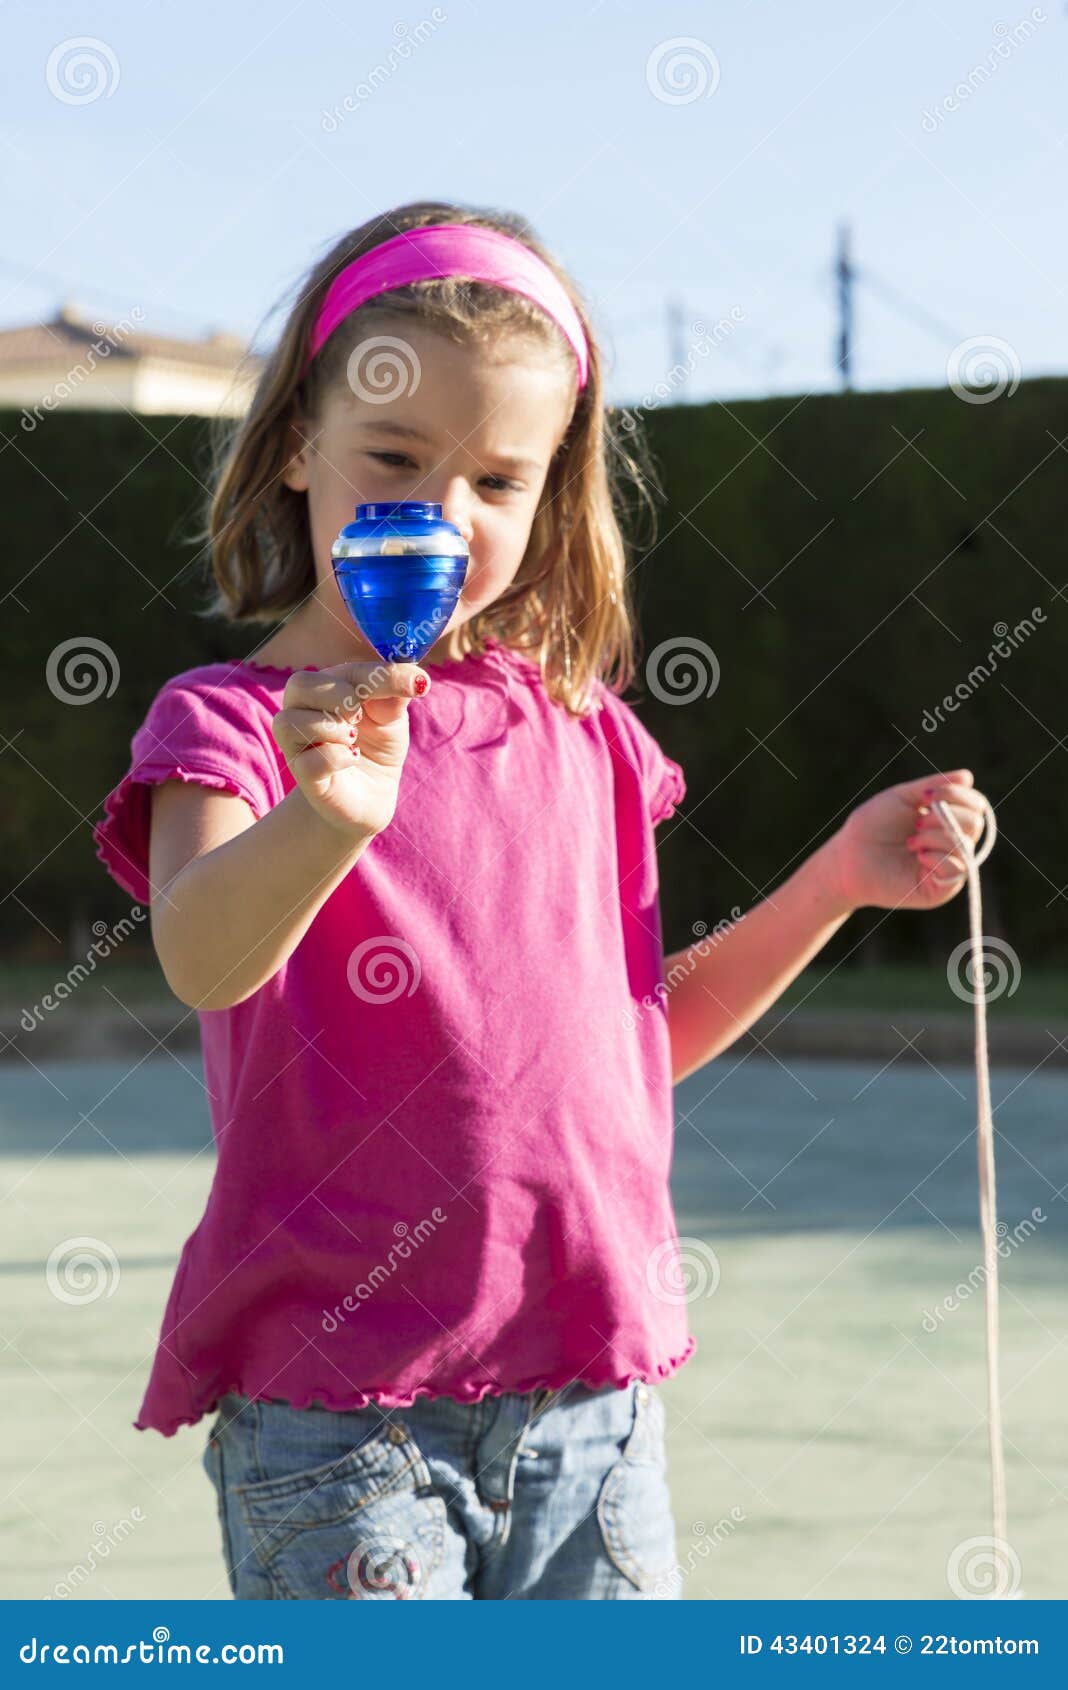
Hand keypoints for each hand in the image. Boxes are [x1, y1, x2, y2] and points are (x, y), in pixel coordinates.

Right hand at [271, 659, 430, 838]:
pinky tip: (352, 758)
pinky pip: (311, 760)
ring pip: (292, 721)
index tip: (416, 684)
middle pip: (300, 684)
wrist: (372, 795)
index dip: (379, 675)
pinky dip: (337, 757)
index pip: (344, 670)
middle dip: (340, 696)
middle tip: (361, 716)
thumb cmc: (377, 748)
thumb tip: (415, 678)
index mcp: (327, 687)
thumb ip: (396, 695)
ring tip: (353, 738)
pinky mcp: (303, 775)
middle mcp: (303, 711)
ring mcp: (298, 745)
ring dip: (333, 727)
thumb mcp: (392, 718)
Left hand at [825, 768, 991, 912]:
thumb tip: (968, 776)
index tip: (928, 796)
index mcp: (946, 820)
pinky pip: (957, 869)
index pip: (975, 805)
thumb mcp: (903, 798)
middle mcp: (952, 844)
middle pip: (976, 823)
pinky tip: (918, 856)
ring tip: (911, 841)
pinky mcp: (939, 889)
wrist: (848, 858)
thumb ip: (934, 786)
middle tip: (917, 822)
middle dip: (946, 816)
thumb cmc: (872, 827)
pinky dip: (938, 857)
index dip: (959, 795)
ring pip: (965, 844)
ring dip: (936, 836)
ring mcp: (947, 867)